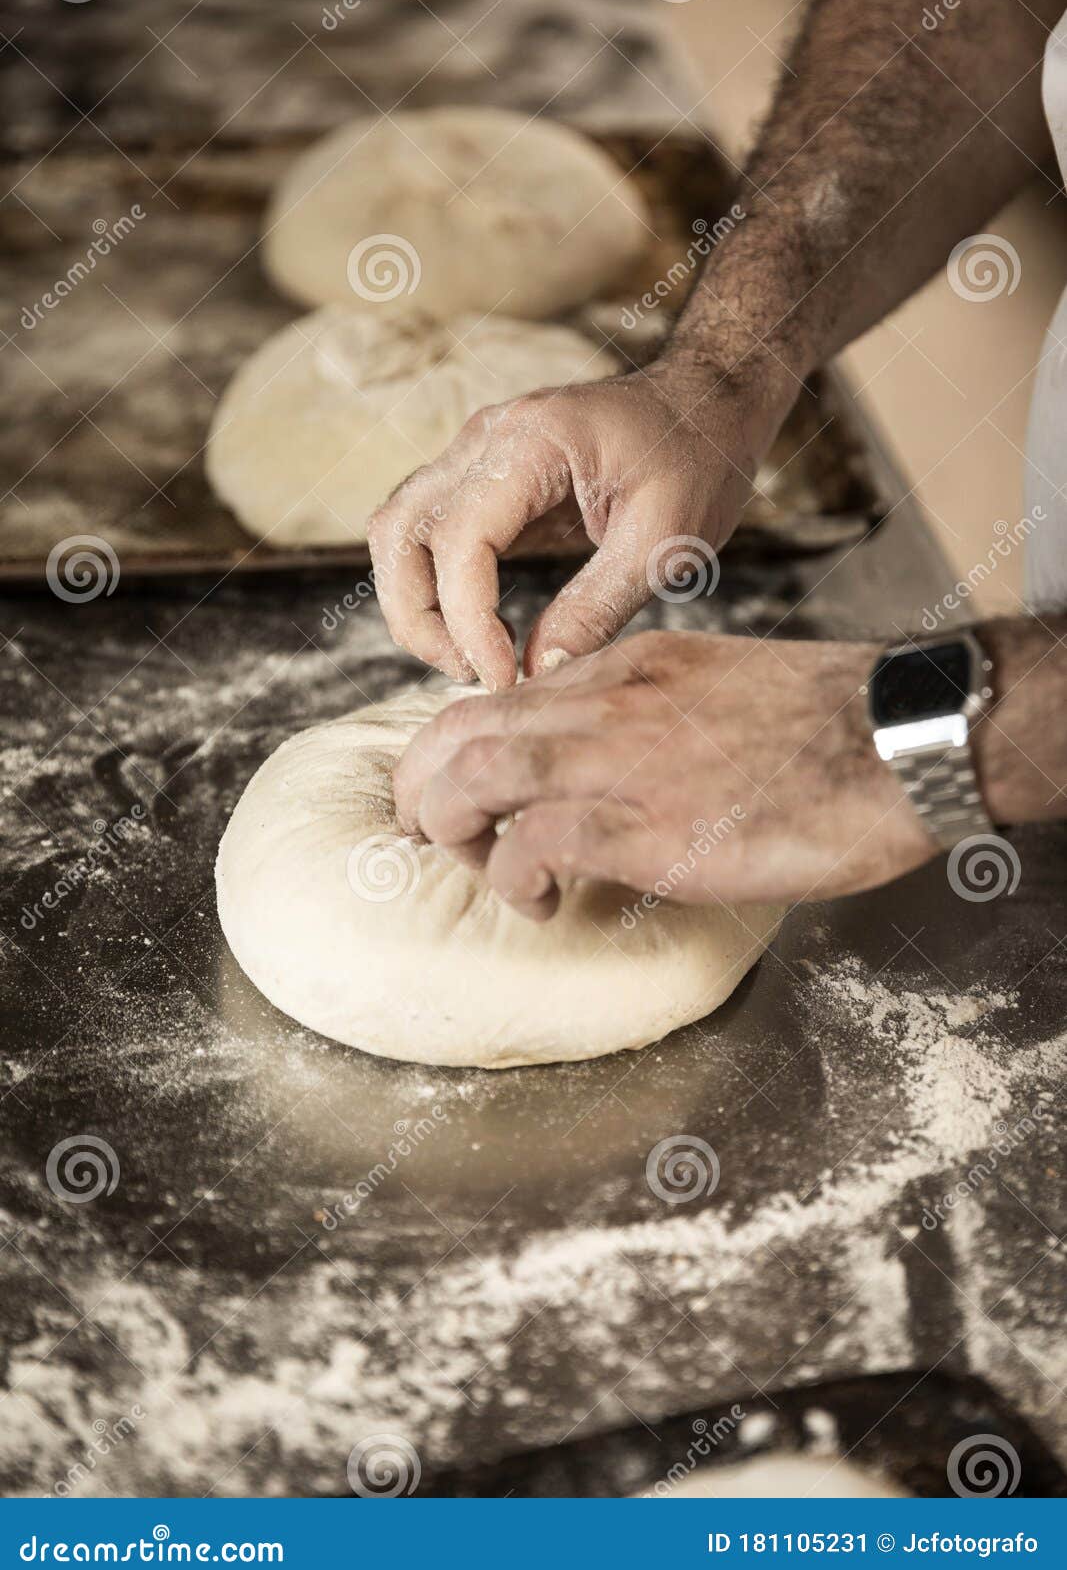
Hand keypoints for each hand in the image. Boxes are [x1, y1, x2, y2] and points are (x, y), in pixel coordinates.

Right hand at [367, 364, 783, 690]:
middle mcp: (487, 435)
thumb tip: (539, 669)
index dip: (469, 621)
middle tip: (477, 677)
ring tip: (472, 661)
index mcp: (534, 439)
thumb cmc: (698, 459)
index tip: (505, 679)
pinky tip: (482, 631)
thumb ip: (599, 606)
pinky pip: (426, 531)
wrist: (708, 401)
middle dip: (420, 619)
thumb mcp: (667, 540)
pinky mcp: (482, 474)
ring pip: (398, 530)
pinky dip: (435, 586)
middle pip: (400, 531)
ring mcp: (476, 450)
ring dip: (415, 605)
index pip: (460, 538)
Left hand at [393, 631, 937, 915]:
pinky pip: (531, 843)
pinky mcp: (647, 825)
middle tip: (422, 832)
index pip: (498, 694)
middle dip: (419, 784)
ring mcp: (621, 759)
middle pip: (459, 728)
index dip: (452, 746)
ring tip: (471, 866)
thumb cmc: (826, 724)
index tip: (451, 788)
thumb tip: (606, 760)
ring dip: (447, 826)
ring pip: (473, 774)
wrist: (896, 737)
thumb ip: (647, 710)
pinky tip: (541, 901)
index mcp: (623, 668)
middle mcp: (605, 701)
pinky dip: (513, 877)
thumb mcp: (716, 683)